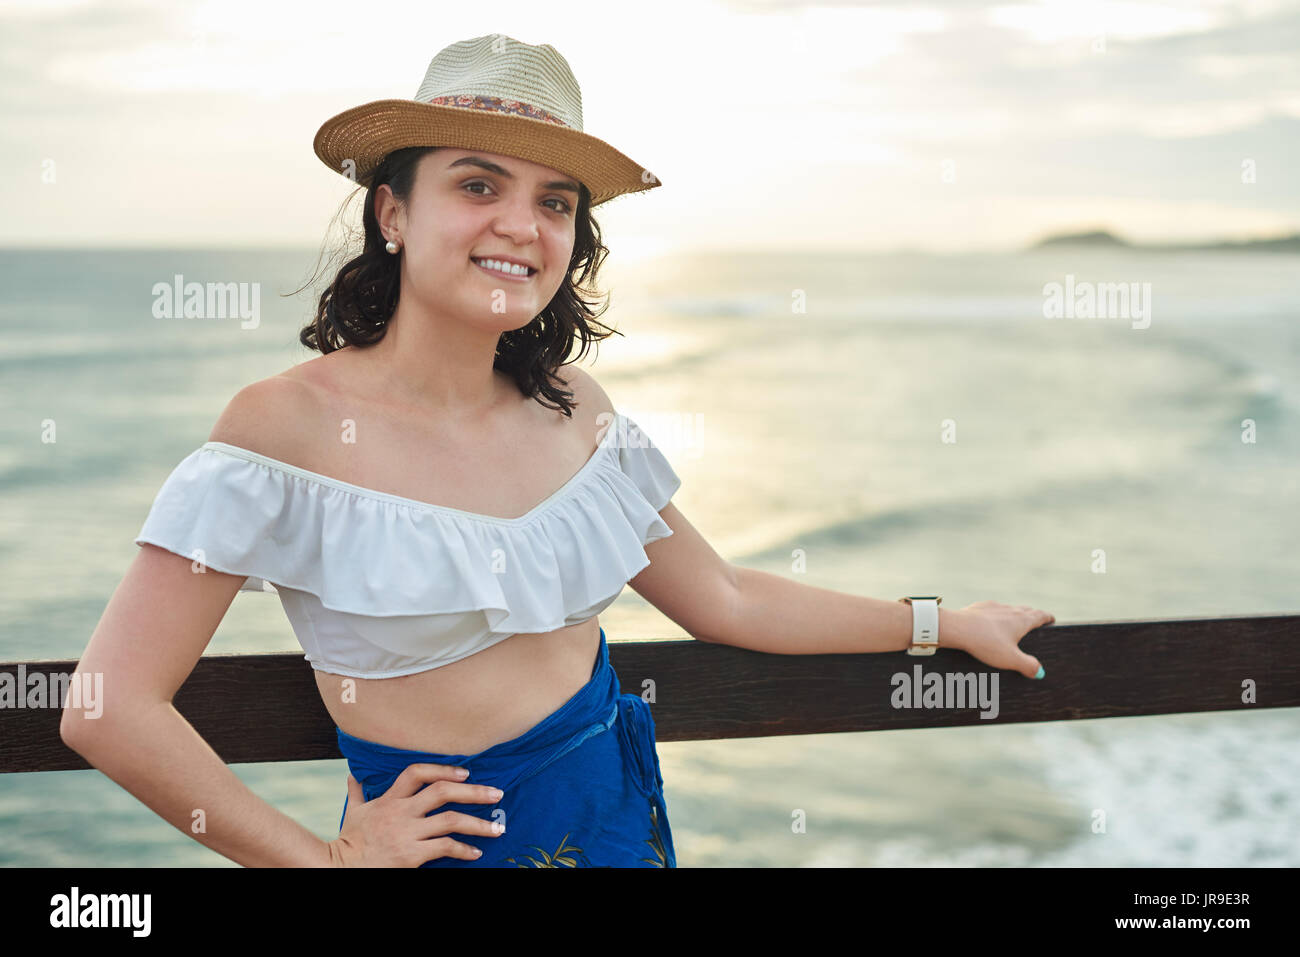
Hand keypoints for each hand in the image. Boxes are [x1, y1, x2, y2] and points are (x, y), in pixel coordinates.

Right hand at [326, 765, 505, 866]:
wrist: (338, 868)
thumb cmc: (348, 842)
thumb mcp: (353, 813)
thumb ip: (357, 793)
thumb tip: (352, 776)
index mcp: (389, 799)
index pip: (417, 772)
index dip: (443, 769)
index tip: (465, 773)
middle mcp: (401, 812)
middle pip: (442, 792)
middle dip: (474, 792)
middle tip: (497, 794)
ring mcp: (407, 833)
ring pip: (451, 820)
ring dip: (479, 824)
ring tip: (498, 828)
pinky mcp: (412, 855)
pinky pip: (445, 848)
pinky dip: (464, 850)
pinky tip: (476, 852)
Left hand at [941, 601, 1053, 677]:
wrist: (957, 627)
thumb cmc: (985, 642)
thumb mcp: (1010, 659)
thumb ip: (1028, 666)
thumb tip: (1040, 672)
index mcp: (1022, 620)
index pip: (1041, 615)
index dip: (1048, 618)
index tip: (1051, 620)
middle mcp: (1010, 610)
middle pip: (1026, 610)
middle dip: (1032, 616)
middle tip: (1036, 622)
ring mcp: (994, 607)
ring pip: (1009, 609)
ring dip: (1014, 615)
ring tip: (1014, 624)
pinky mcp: (979, 607)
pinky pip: (992, 610)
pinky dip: (996, 615)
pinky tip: (990, 623)